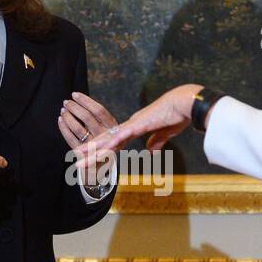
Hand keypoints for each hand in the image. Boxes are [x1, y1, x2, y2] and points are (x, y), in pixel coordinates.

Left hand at [58, 91, 117, 148]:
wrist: (104, 161)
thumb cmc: (104, 140)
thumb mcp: (108, 127)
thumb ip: (98, 117)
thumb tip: (81, 101)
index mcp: (111, 127)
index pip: (98, 110)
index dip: (85, 100)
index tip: (75, 94)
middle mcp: (103, 136)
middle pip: (86, 117)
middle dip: (74, 107)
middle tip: (66, 102)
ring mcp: (93, 145)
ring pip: (77, 127)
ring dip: (68, 116)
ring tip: (63, 110)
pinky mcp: (83, 153)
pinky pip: (70, 138)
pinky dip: (63, 128)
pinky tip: (60, 120)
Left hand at [86, 84, 202, 162]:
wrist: (185, 103)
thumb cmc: (177, 116)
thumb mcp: (165, 133)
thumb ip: (156, 143)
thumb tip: (150, 152)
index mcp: (136, 127)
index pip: (115, 140)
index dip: (102, 148)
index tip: (92, 154)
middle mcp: (130, 125)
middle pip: (106, 140)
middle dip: (91, 150)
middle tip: (75, 157)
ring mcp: (133, 124)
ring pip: (109, 140)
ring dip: (94, 150)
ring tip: (78, 157)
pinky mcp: (140, 124)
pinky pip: (122, 135)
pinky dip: (111, 143)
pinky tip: (101, 150)